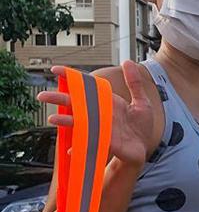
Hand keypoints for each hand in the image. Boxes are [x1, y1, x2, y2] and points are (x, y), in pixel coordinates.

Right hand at [39, 60, 154, 168]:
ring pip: (80, 123)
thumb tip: (128, 62)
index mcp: (106, 102)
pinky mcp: (106, 142)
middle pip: (77, 104)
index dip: (72, 79)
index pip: (86, 88)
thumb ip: (134, 83)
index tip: (56, 70)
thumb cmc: (140, 126)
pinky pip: (90, 143)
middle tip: (43, 96)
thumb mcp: (141, 102)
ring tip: (53, 119)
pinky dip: (79, 146)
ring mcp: (101, 128)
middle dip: (60, 99)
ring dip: (66, 121)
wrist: (144, 147)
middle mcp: (100, 114)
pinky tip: (71, 149)